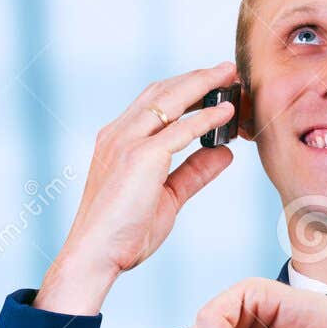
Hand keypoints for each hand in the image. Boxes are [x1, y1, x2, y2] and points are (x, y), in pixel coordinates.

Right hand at [50, 63, 239, 287]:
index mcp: (117, 140)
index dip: (184, 89)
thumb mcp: (167, 197)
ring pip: (170, 100)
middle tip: (228, 70)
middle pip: (161, 91)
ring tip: (231, 78)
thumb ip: (194, 172)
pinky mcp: (140, 158)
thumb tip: (224, 153)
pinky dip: (206, 118)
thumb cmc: (123, 234)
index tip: (211, 84)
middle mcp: (118, 134)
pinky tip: (227, 113)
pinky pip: (180, 130)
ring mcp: (126, 142)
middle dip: (197, 78)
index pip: (152, 102)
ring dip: (204, 85)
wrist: (94, 257)